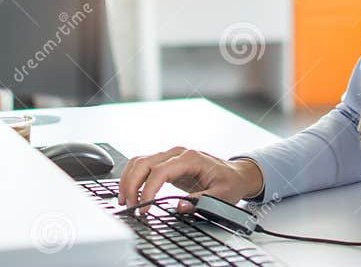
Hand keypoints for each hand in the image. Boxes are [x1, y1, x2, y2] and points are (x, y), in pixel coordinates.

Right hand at [118, 147, 263, 214]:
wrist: (235, 174)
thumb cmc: (229, 182)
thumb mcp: (222, 195)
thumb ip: (202, 201)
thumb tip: (180, 207)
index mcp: (191, 158)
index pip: (160, 170)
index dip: (148, 189)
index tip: (144, 207)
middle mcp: (178, 153)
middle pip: (145, 163)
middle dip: (132, 184)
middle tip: (129, 206)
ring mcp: (171, 156)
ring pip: (140, 162)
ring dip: (128, 180)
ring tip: (125, 201)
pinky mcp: (166, 163)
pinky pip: (143, 165)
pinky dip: (132, 177)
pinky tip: (130, 192)